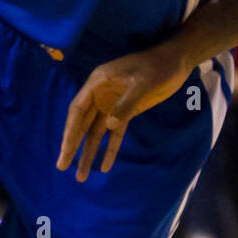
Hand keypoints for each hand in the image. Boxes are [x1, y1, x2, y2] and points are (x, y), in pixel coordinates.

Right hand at [57, 44, 193, 181]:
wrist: (175, 62)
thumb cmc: (156, 66)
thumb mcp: (142, 82)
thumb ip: (126, 103)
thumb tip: (110, 125)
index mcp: (98, 82)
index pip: (77, 110)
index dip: (70, 131)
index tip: (65, 150)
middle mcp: (100, 95)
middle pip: (82, 123)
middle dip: (72, 145)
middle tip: (61, 166)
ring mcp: (113, 104)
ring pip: (96, 132)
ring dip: (88, 152)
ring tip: (81, 175)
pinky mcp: (127, 112)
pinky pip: (114, 134)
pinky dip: (109, 149)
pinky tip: (104, 166)